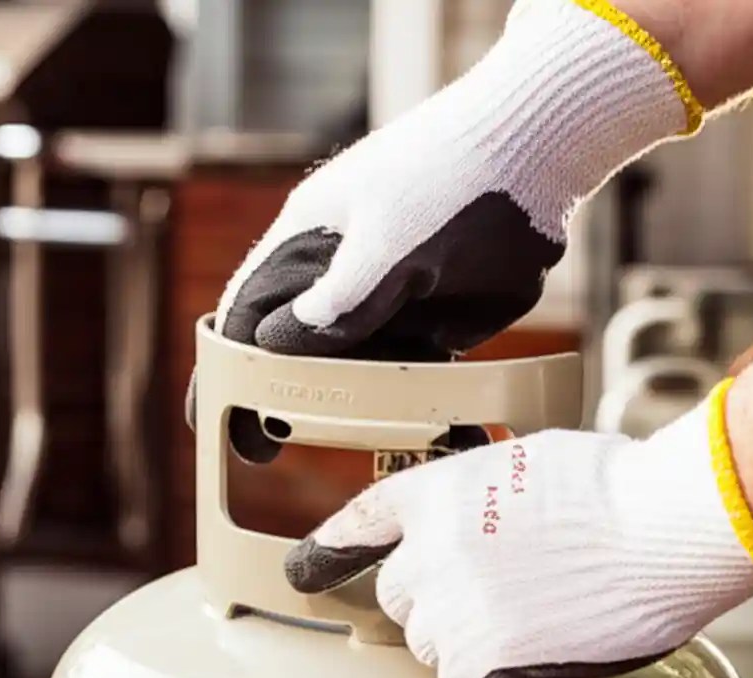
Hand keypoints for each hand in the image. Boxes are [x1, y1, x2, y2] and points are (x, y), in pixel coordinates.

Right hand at [186, 0, 699, 460]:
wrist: (537, 155)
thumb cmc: (449, 177)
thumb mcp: (387, 241)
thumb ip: (339, 300)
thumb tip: (274, 347)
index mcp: (308, 244)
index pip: (248, 312)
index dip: (227, 366)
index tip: (214, 416)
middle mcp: (341, 275)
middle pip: (297, 349)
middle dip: (283, 397)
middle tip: (267, 448)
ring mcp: (388, 299)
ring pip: (355, 369)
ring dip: (356, 410)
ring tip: (359, 446)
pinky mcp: (434, 320)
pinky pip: (413, 373)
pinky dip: (417, 405)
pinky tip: (433, 433)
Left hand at [284, 398, 752, 677]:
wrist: (664, 525)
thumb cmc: (618, 487)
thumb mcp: (528, 463)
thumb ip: (484, 496)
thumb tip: (485, 522)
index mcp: (439, 492)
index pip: (364, 520)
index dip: (330, 547)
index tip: (305, 568)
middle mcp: (431, 550)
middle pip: (399, 596)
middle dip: (437, 597)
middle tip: (498, 592)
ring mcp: (455, 607)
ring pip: (433, 644)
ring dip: (469, 639)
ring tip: (533, 617)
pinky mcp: (487, 659)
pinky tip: (532, 660)